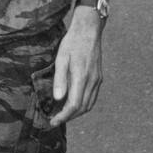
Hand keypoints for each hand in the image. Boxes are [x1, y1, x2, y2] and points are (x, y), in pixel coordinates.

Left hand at [49, 10, 102, 127]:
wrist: (89, 30)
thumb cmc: (72, 42)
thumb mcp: (61, 58)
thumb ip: (60, 79)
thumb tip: (57, 99)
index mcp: (81, 77)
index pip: (74, 105)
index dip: (63, 116)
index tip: (53, 122)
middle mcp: (92, 81)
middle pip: (82, 108)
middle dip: (68, 117)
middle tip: (55, 120)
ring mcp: (97, 80)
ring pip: (89, 104)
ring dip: (76, 113)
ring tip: (63, 114)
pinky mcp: (99, 78)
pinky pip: (92, 97)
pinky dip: (83, 105)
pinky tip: (73, 103)